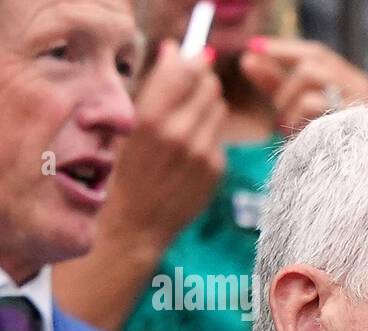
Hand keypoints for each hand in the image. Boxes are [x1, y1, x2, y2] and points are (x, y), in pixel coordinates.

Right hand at [103, 39, 227, 252]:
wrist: (136, 222)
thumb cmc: (127, 168)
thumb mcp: (130, 124)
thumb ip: (157, 87)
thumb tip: (176, 50)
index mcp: (151, 117)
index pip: (185, 71)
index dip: (192, 61)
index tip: (193, 59)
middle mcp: (180, 133)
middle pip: (209, 86)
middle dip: (201, 84)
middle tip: (187, 94)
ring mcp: (202, 153)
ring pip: (219, 109)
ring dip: (206, 109)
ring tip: (185, 126)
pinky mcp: (216, 169)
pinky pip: (219, 137)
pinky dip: (208, 137)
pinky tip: (189, 154)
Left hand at [240, 36, 367, 135]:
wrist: (341, 183)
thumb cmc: (319, 145)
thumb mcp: (294, 109)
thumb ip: (274, 83)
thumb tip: (247, 57)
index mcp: (352, 82)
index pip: (317, 53)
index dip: (284, 48)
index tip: (253, 46)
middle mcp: (361, 86)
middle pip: (313, 59)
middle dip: (284, 76)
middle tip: (273, 105)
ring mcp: (359, 101)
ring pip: (308, 73)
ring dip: (287, 95)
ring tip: (284, 123)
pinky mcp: (351, 118)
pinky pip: (310, 100)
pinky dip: (293, 113)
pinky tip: (290, 133)